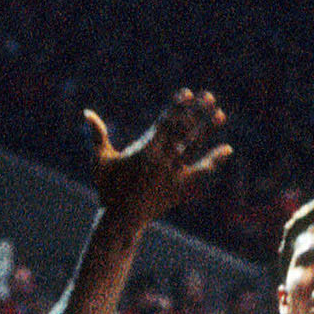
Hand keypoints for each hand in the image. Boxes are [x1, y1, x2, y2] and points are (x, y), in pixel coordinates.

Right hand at [84, 90, 229, 227]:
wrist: (121, 220)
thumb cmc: (108, 189)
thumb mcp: (100, 161)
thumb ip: (97, 136)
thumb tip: (87, 113)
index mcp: (144, 150)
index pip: (165, 123)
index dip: (177, 107)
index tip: (188, 93)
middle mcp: (162, 160)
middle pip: (183, 131)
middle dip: (197, 112)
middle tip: (210, 96)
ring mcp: (173, 173)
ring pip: (194, 147)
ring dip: (207, 130)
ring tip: (220, 113)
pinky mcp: (181, 187)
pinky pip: (201, 171)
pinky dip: (214, 160)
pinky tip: (227, 149)